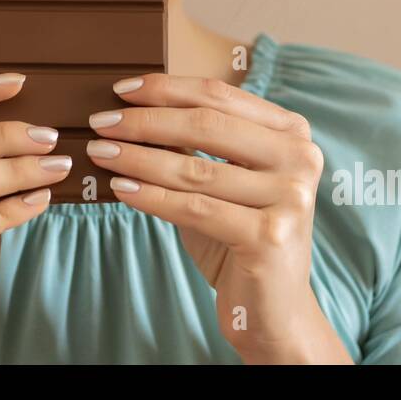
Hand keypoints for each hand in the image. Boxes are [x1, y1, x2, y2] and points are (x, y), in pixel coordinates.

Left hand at [86, 74, 350, 363]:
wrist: (274, 310)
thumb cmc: (241, 238)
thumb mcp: (221, 182)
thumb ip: (193, 145)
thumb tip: (133, 110)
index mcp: (292, 133)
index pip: (219, 96)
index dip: (166, 88)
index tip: (121, 89)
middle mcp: (300, 158)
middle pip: (207, 125)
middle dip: (145, 121)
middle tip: (100, 122)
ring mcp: (290, 197)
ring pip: (196, 168)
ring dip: (138, 158)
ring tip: (101, 153)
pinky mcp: (270, 236)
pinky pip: (195, 208)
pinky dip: (151, 196)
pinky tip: (121, 188)